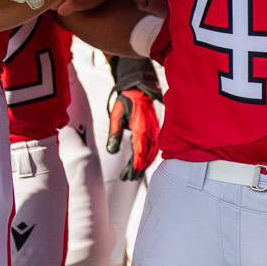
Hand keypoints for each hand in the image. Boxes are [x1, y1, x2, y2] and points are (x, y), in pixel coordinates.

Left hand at [105, 56, 161, 180]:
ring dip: (143, 164)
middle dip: (137, 168)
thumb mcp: (116, 116)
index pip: (139, 152)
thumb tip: (111, 151)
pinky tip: (142, 162)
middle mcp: (150, 131)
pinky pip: (154, 147)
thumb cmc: (126, 100)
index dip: (134, 166)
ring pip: (151, 153)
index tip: (128, 175)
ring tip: (132, 174)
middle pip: (146, 155)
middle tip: (127, 178)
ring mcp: (154, 130)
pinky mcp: (155, 130)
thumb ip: (114, 134)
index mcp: (140, 128)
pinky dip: (148, 157)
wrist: (138, 87)